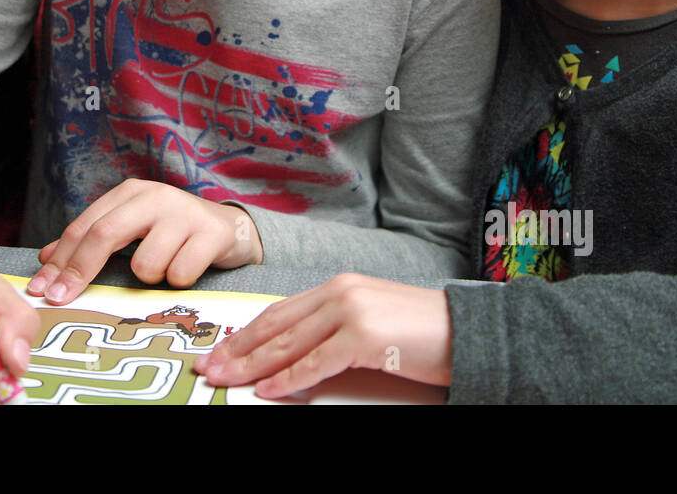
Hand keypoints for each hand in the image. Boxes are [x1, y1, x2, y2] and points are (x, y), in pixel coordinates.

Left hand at [26, 180, 262, 303]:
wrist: (231, 230)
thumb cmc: (173, 234)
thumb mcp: (132, 229)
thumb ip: (92, 240)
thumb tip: (45, 258)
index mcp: (130, 193)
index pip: (84, 227)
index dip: (59, 261)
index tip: (39, 291)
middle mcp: (155, 196)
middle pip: (105, 234)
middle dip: (79, 271)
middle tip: (62, 300)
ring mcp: (185, 213)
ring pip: (146, 263)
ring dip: (149, 277)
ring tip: (165, 268)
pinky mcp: (211, 234)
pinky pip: (180, 273)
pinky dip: (179, 279)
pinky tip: (188, 267)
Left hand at [192, 273, 451, 398]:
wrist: (467, 330)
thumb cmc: (422, 333)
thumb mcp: (368, 322)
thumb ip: (330, 330)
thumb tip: (289, 357)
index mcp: (338, 287)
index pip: (278, 312)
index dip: (244, 334)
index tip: (219, 351)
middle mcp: (340, 292)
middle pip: (275, 326)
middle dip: (237, 350)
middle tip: (208, 368)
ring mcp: (352, 311)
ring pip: (288, 344)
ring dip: (252, 366)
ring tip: (227, 380)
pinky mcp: (365, 336)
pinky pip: (316, 363)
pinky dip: (288, 379)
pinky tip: (268, 390)